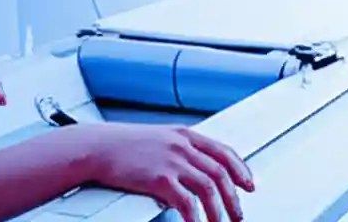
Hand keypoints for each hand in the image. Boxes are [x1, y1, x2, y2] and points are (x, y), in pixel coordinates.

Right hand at [77, 123, 254, 221]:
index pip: (223, 151)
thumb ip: (180, 149)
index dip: (241, 169)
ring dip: (220, 210)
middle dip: (234, 197)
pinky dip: (196, 217)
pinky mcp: (160, 179)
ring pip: (209, 188)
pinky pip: (187, 203)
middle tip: (238, 215)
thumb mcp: (158, 139)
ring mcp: (172, 161)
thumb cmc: (124, 145)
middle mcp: (182, 146)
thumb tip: (198, 168)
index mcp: (184, 135)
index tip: (249, 185)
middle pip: (221, 172)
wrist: (98, 147)